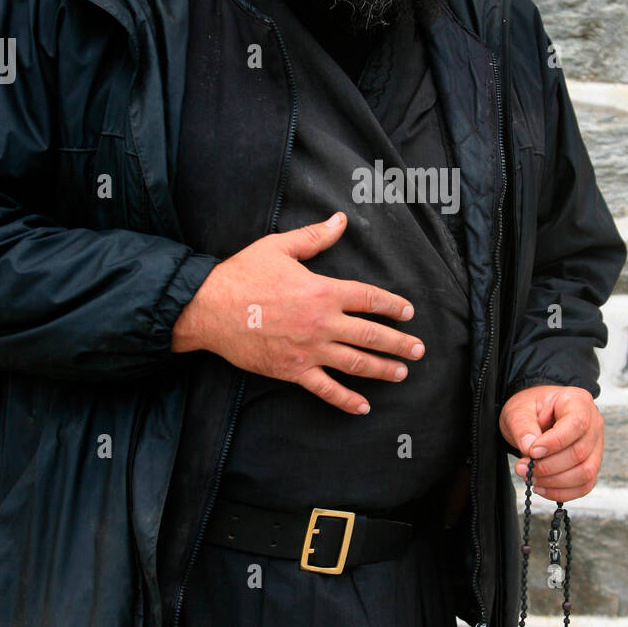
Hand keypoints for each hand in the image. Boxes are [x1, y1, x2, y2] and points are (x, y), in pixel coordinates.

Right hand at [171, 211, 424, 414]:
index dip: (392, 306)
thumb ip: (315, 236)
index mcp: (323, 291)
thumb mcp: (279, 247)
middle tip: (418, 350)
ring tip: (402, 373)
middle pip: (371, 335)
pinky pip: (325, 389)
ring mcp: (310, 350)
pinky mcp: (293, 370)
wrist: (209, 308)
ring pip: (356, 363)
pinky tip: (363, 407)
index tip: (408, 312)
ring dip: (383, 370)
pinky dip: (346, 400)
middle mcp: (323, 322)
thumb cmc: (242, 275)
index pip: (369, 299)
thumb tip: (340, 220)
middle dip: (399, 343)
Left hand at [498, 384, 602, 501]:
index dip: (554, 443)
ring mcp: (596, 445)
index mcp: (578, 402)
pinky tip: (542, 487)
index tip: (531, 451)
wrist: (536, 415)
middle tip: (523, 467)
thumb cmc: (531, 409)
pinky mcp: (592, 464)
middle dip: (548, 466)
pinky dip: (562, 492)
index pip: (577, 425)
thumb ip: (523, 427)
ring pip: (585, 472)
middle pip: (580, 452)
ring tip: (531, 477)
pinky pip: (584, 485)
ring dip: (555, 481)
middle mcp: (594, 423)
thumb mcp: (518, 410)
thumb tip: (530, 448)